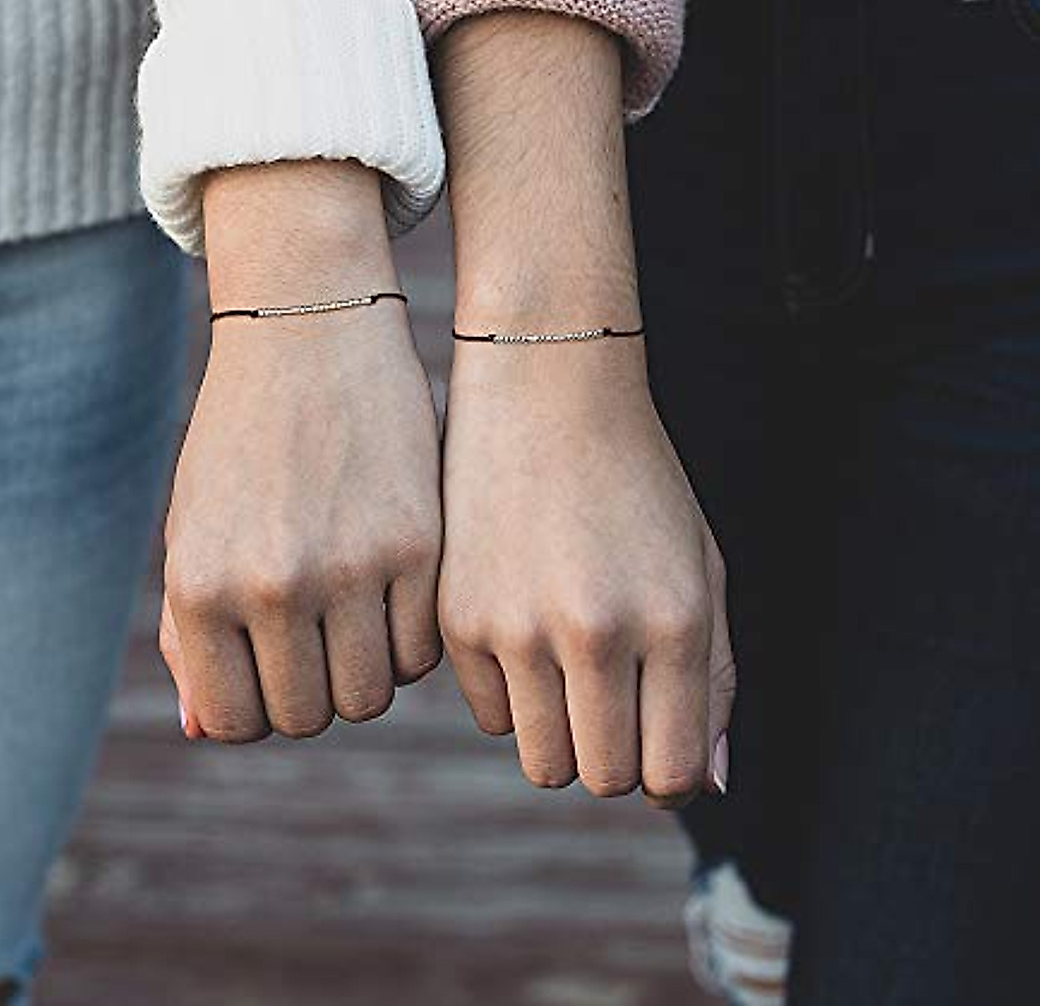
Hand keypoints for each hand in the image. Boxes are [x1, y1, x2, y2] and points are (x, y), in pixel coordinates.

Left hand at [160, 162, 442, 741]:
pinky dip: (410, 643)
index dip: (252, 709)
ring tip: (358, 622)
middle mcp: (270, 586)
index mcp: (200, 587)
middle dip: (311, 693)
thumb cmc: (240, 440)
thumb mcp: (194, 530)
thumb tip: (198, 730)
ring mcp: (349, 566)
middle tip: (319, 643)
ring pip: (370, 696)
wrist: (309, 333)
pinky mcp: (418, 542)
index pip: (228, 719)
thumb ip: (189, 633)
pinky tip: (395, 597)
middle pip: (304, 715)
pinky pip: (423, 651)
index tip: (270, 675)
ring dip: (364, 675)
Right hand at [439, 338, 733, 802]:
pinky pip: (492, 714)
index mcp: (672, 620)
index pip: (673, 770)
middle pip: (603, 777)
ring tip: (571, 670)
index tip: (660, 745)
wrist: (543, 392)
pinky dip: (514, 695)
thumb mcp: (699, 567)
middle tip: (615, 705)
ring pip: (543, 761)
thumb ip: (715, 677)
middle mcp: (595, 631)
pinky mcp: (460, 618)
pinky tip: (526, 630)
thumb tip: (709, 784)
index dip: (671, 774)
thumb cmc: (637, 483)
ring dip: (564, 735)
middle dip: (616, 759)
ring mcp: (518, 626)